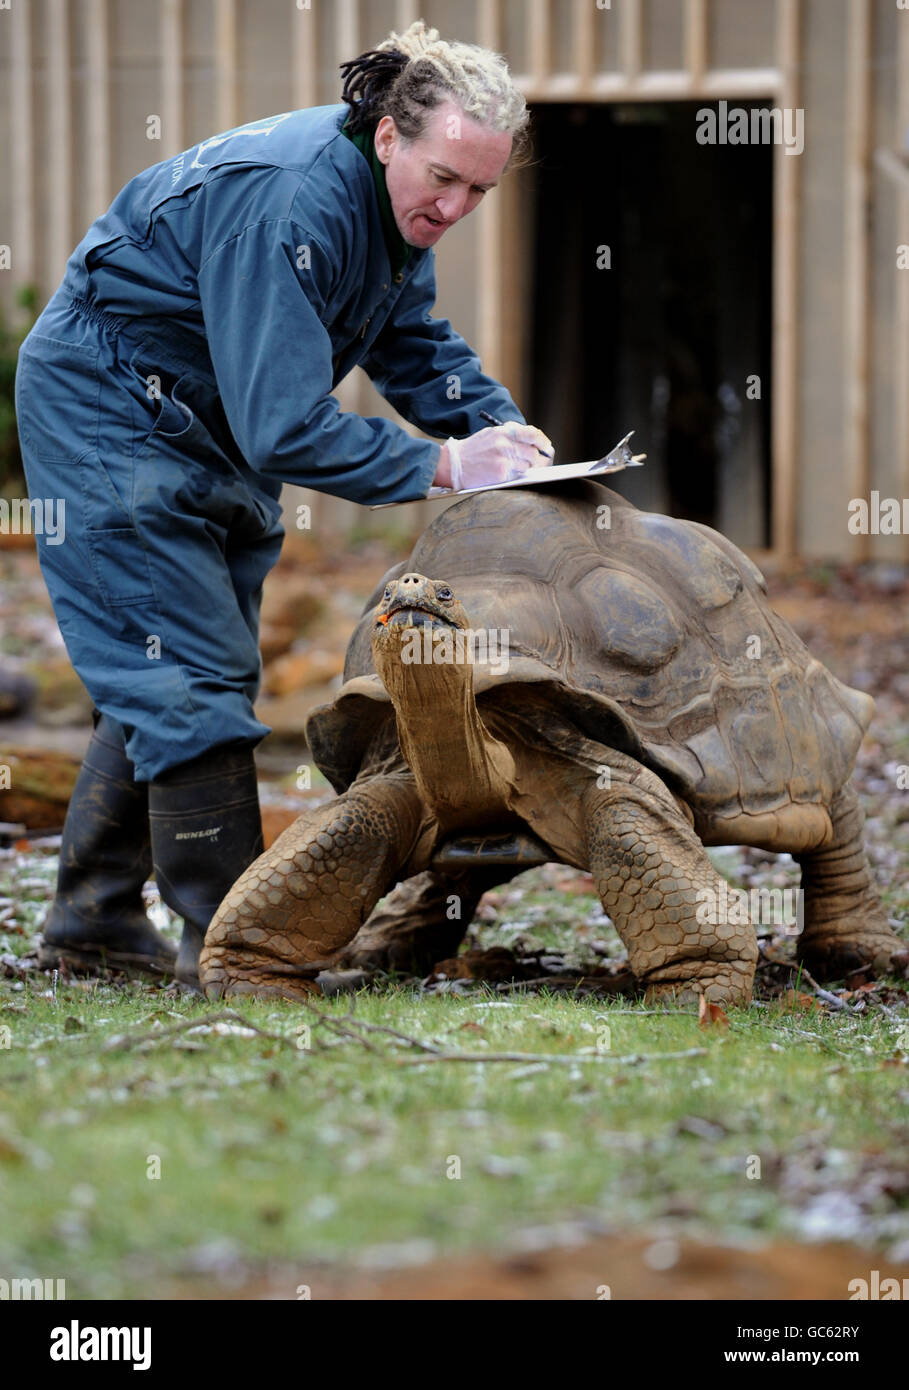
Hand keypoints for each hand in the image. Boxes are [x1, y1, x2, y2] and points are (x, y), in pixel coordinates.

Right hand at [437, 423, 553, 489]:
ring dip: (526, 469)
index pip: (531, 433)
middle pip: (533, 453)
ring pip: (527, 466)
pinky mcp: (501, 473)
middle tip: (537, 463)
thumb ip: (509, 436)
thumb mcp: (490, 435)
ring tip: (517, 468)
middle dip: (537, 460)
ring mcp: (503, 459)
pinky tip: (507, 474)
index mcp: (503, 432)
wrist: (453, 464)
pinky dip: (516, 476)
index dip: (542, 441)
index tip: (546, 447)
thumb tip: (530, 441)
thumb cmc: (472, 451)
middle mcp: (505, 444)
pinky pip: (517, 476)